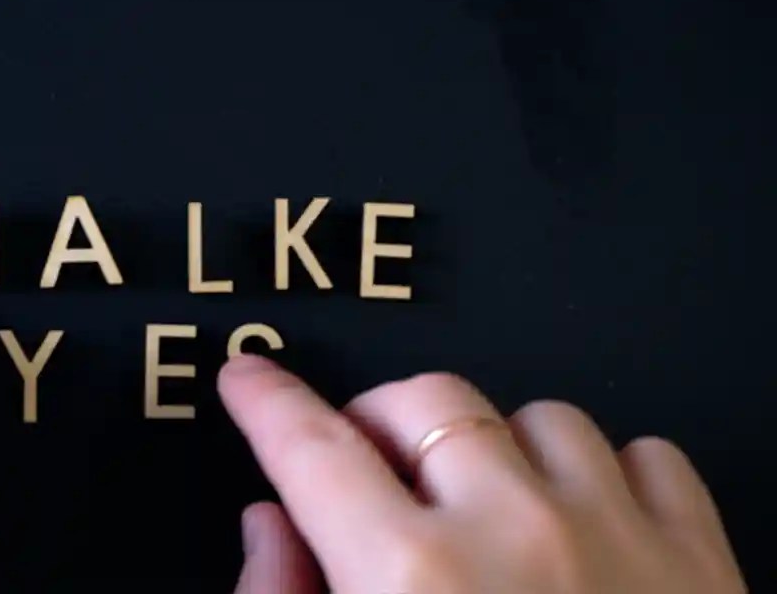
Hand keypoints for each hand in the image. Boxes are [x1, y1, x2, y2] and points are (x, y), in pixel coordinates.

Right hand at [222, 355, 746, 593]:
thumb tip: (270, 529)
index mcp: (411, 580)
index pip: (311, 448)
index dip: (267, 400)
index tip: (249, 377)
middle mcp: (513, 536)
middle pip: (424, 400)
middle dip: (380, 420)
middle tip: (367, 464)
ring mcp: (617, 539)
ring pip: (540, 416)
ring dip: (497, 449)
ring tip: (485, 510)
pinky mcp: (701, 562)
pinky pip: (646, 457)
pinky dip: (605, 475)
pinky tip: (582, 525)